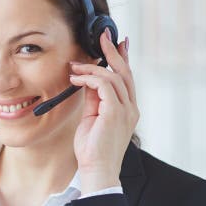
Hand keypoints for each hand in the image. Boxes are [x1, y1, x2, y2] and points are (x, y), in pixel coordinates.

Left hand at [69, 29, 138, 193]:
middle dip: (113, 51)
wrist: (97, 170)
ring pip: (113, 76)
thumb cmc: (92, 149)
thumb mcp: (91, 119)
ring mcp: (125, 110)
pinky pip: (105, 86)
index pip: (127, 78)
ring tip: (74, 67)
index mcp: (127, 108)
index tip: (117, 43)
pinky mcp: (115, 113)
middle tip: (103, 36)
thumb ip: (93, 100)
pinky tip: (76, 79)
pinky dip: (90, 79)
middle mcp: (130, 107)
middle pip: (124, 72)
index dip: (122, 58)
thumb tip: (87, 83)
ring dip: (92, 68)